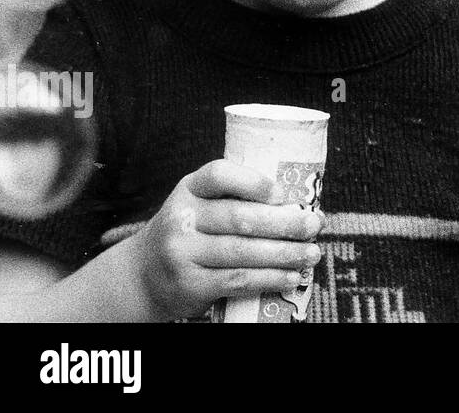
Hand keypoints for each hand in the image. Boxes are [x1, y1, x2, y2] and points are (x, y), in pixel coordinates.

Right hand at [129, 160, 322, 320]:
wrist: (143, 275)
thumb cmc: (190, 231)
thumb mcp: (200, 204)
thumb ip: (236, 198)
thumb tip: (298, 205)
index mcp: (189, 188)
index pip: (219, 174)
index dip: (253, 182)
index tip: (283, 193)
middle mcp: (181, 218)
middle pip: (240, 218)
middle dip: (285, 222)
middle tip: (314, 225)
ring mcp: (181, 253)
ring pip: (243, 252)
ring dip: (285, 253)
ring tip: (312, 253)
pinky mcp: (189, 284)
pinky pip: (237, 280)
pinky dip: (269, 278)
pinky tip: (291, 276)